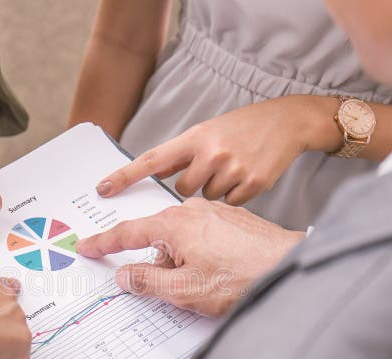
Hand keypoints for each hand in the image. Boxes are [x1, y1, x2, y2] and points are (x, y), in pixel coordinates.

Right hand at [77, 198, 303, 316]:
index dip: (103, 243)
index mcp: (174, 224)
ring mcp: (215, 213)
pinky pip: (202, 237)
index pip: (128, 233)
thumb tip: (124, 276)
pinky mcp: (233, 221)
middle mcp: (192, 211)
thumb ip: (147, 281)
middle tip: (166, 288)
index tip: (86, 246)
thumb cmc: (243, 278)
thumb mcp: (184, 290)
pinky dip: (200, 256)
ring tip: (205, 286)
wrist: (292, 267)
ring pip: (182, 239)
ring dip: (182, 262)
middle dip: (154, 263)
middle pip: (156, 236)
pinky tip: (218, 275)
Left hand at [96, 95, 342, 204]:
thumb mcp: (208, 131)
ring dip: (215, 189)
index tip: (103, 189)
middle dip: (193, 184)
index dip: (125, 176)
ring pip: (206, 199)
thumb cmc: (242, 127)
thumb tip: (158, 174)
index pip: (152, 160)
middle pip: (182, 190)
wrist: (287, 121)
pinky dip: (235, 195)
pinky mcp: (252, 184)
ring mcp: (232, 169)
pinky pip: (229, 203)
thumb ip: (183, 155)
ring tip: (233, 168)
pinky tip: (246, 175)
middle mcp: (211, 152)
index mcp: (195, 137)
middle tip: (213, 167)